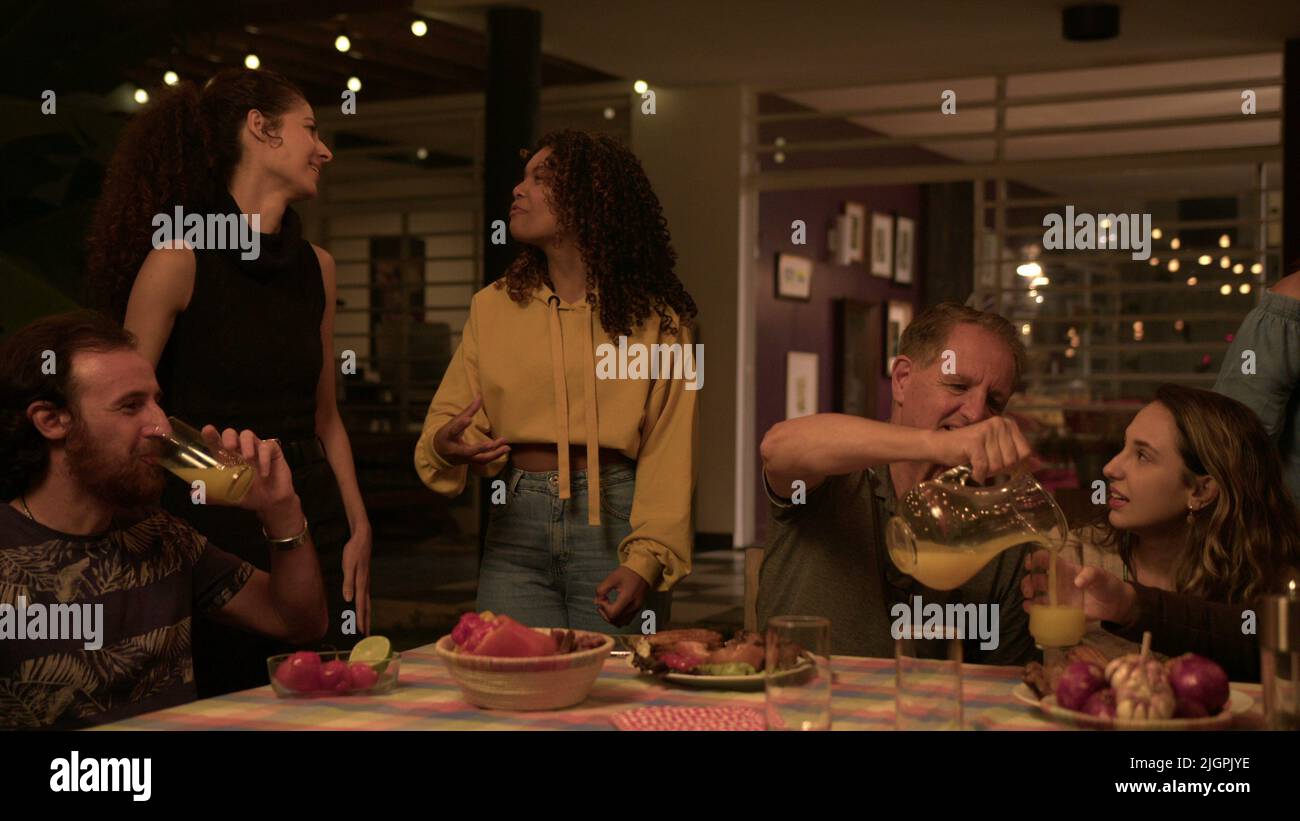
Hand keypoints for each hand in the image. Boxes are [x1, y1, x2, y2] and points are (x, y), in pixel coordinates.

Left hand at [199, 425, 296, 513]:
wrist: (271, 503)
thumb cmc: (249, 495)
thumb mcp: (228, 496)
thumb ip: (213, 494)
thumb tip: (194, 493)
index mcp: (228, 458)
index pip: (217, 442)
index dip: (211, 435)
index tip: (207, 430)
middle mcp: (241, 450)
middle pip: (232, 433)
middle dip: (229, 436)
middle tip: (230, 447)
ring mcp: (257, 449)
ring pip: (249, 434)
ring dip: (247, 444)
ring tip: (248, 458)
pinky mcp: (273, 452)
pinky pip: (268, 446)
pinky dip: (265, 458)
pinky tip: (264, 473)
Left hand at [342, 521, 371, 634]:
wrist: (363, 538)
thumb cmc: (354, 551)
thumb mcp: (348, 566)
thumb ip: (348, 583)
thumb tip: (348, 599)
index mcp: (361, 583)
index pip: (361, 605)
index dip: (361, 619)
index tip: (362, 631)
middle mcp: (365, 584)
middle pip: (366, 606)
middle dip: (366, 621)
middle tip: (367, 635)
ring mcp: (366, 582)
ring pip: (367, 602)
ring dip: (366, 615)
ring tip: (366, 625)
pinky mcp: (364, 579)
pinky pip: (365, 596)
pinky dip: (365, 605)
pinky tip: (362, 607)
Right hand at [433, 397, 508, 466]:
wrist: (439, 452)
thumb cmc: (448, 433)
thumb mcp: (454, 421)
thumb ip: (468, 411)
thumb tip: (479, 397)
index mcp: (448, 436)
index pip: (453, 430)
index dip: (461, 425)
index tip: (469, 419)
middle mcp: (455, 450)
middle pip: (467, 451)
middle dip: (480, 448)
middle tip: (491, 444)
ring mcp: (463, 458)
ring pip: (479, 459)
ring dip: (494, 453)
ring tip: (506, 446)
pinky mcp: (470, 462)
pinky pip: (484, 460)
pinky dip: (495, 455)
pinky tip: (505, 449)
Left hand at [594, 566, 649, 626]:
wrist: (643, 571)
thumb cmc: (628, 573)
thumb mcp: (612, 577)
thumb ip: (602, 589)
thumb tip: (597, 601)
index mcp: (627, 597)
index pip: (613, 613)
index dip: (603, 608)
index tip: (601, 599)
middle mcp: (633, 606)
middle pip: (616, 621)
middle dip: (605, 614)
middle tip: (601, 604)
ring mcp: (636, 609)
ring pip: (621, 623)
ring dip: (611, 618)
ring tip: (607, 607)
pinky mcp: (637, 609)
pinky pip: (626, 620)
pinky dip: (618, 618)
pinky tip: (614, 608)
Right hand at [928, 416, 1034, 482]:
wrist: (940, 445)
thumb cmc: (970, 450)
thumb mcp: (997, 451)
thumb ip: (1018, 457)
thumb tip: (1041, 465)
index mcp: (1008, 424)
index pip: (1025, 453)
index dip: (1014, 465)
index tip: (998, 463)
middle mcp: (999, 423)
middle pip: (1011, 461)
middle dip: (998, 469)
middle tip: (984, 464)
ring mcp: (986, 431)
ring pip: (997, 465)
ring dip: (987, 472)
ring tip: (977, 464)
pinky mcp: (974, 441)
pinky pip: (983, 467)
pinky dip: (978, 474)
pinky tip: (973, 472)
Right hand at [1021, 550, 1136, 623]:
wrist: (1115, 605)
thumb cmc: (1107, 584)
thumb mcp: (1101, 575)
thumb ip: (1090, 574)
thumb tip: (1077, 581)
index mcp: (1064, 569)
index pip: (1045, 559)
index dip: (1035, 559)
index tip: (1029, 565)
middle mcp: (1057, 582)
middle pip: (1036, 578)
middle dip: (1028, 582)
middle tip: (1029, 590)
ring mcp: (1058, 597)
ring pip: (1036, 594)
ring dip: (1029, 596)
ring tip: (1028, 602)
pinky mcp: (1061, 611)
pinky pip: (1044, 610)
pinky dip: (1035, 610)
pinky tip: (1032, 610)